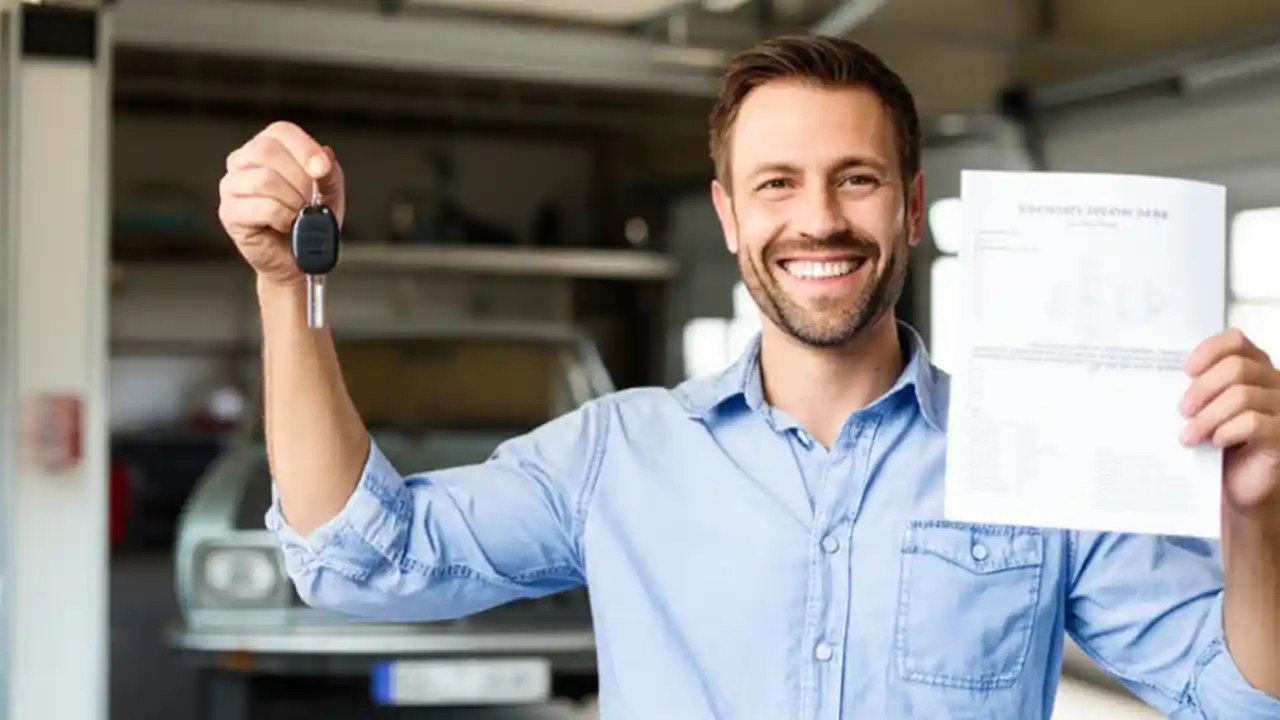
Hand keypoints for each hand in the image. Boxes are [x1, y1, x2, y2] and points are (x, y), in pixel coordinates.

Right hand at [218, 121, 345, 287]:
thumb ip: (329, 172)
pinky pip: (261, 207)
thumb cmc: (309, 221)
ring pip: (264, 180)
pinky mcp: (229, 213)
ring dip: (292, 200)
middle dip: (299, 178)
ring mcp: (231, 186)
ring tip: (299, 214)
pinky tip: (287, 224)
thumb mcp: (330, 192)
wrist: (299, 258)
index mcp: (267, 147)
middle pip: (267, 151)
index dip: (304, 148)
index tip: (322, 169)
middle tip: (310, 199)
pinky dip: (283, 217)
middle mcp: (243, 161)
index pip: (281, 131)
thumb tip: (325, 156)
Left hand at [1180, 328, 1279, 514]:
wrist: (1237, 485)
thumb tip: (1161, 376)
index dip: (1209, 350)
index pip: (1236, 341)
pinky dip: (1227, 431)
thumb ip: (1195, 391)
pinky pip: (1253, 423)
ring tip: (1189, 435)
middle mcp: (1274, 382)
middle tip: (1182, 411)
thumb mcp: (1204, 410)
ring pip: (1242, 396)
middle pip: (1237, 367)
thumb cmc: (1218, 442)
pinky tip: (1216, 442)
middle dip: (1202, 389)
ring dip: (1208, 417)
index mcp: (1254, 367)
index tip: (1186, 371)